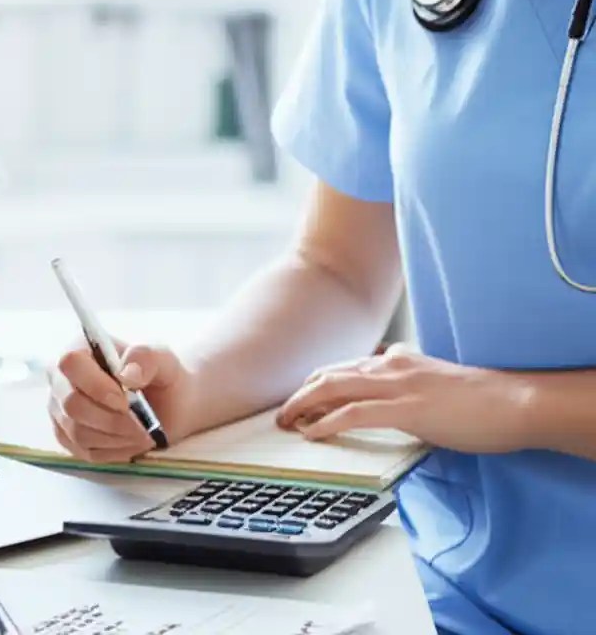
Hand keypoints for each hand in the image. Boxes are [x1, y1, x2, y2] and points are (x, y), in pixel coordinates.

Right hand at [49, 342, 194, 462]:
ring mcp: (60, 409)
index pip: (71, 363)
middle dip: (111, 420)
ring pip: (77, 432)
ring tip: (142, 434)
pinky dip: (112, 451)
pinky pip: (82, 451)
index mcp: (81, 348)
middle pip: (71, 404)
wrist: (167, 408)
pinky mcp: (66, 436)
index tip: (126, 400)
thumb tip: (126, 374)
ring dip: (116, 437)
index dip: (96, 385)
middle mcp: (62, 378)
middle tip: (142, 425)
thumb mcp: (165, 361)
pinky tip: (131, 442)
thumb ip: (147, 357)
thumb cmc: (162, 379)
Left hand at [276, 343, 533, 452]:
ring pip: (333, 389)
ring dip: (303, 407)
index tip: (300, 401)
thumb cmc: (481, 398)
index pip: (344, 369)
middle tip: (282, 415)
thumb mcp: (435, 380)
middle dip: (300, 394)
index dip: (316, 384)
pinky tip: (312, 434)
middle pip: (328, 375)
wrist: (514, 402)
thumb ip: (410, 376)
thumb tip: (393, 372)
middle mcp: (390, 368)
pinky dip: (327, 423)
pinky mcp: (405, 409)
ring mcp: (396, 387)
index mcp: (397, 361)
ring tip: (286, 423)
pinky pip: (353, 414)